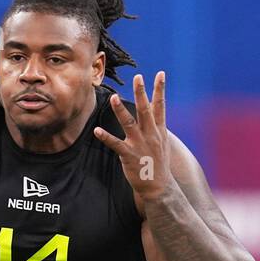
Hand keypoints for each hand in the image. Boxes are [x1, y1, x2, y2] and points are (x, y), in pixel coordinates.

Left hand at [93, 72, 172, 200]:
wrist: (159, 186)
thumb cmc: (158, 163)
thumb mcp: (162, 142)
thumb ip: (157, 125)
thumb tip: (155, 110)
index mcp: (159, 130)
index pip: (160, 106)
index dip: (160, 89)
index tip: (160, 74)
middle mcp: (151, 134)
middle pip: (146, 110)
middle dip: (142, 93)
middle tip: (138, 77)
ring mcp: (140, 145)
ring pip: (130, 124)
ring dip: (121, 110)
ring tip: (113, 97)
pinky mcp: (129, 156)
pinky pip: (116, 144)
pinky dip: (106, 137)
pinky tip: (97, 130)